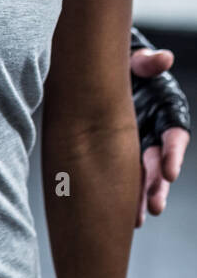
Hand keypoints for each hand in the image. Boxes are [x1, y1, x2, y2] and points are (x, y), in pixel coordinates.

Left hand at [130, 31, 190, 226]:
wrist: (101, 69)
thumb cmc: (126, 65)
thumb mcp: (136, 60)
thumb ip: (147, 61)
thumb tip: (162, 58)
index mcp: (165, 112)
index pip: (175, 136)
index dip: (174, 155)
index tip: (170, 172)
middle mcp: (155, 134)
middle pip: (161, 165)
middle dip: (158, 186)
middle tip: (154, 205)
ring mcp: (138, 146)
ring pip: (144, 177)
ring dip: (142, 197)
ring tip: (137, 218)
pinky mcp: (120, 152)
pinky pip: (126, 176)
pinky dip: (124, 194)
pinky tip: (121, 213)